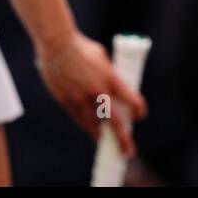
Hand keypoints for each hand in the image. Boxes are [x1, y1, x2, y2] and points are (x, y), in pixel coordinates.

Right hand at [36, 31, 147, 157]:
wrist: (57, 45)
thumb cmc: (81, 47)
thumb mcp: (102, 57)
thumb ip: (107, 73)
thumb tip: (112, 84)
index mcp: (110, 77)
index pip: (131, 99)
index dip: (138, 109)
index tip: (140, 116)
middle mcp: (98, 91)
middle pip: (115, 121)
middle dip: (123, 138)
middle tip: (129, 152)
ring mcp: (82, 98)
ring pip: (95, 125)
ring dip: (102, 137)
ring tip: (108, 145)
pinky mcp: (67, 101)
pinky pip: (79, 119)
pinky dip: (87, 127)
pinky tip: (92, 134)